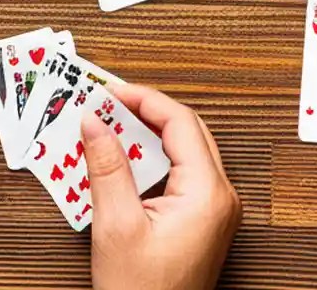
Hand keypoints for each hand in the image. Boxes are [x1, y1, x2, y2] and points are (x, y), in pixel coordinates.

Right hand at [83, 84, 240, 289]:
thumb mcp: (116, 225)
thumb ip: (106, 167)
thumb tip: (95, 122)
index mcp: (208, 194)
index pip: (180, 123)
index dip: (144, 100)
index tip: (111, 91)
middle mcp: (221, 198)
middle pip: (187, 132)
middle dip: (147, 113)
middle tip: (108, 103)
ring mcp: (216, 211)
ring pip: (186, 151)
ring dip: (149, 135)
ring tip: (111, 126)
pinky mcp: (204, 222)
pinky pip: (182, 175)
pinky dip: (155, 160)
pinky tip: (125, 160)